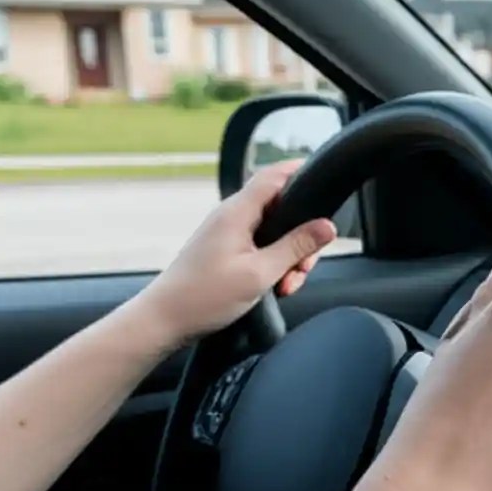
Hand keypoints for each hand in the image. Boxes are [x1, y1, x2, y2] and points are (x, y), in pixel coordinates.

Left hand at [138, 160, 336, 344]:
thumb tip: (327, 226)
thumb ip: (296, 247)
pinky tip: (275, 286)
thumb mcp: (260, 272)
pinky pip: (261, 247)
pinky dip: (274, 263)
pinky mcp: (225, 249)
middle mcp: (231, 216)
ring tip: (287, 283)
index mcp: (237, 213)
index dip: (299, 170)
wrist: (164, 320)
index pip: (273, 176)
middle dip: (301, 236)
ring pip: (274, 232)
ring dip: (289, 256)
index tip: (322, 174)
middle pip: (281, 209)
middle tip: (304, 265)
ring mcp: (227, 233)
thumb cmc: (204, 296)